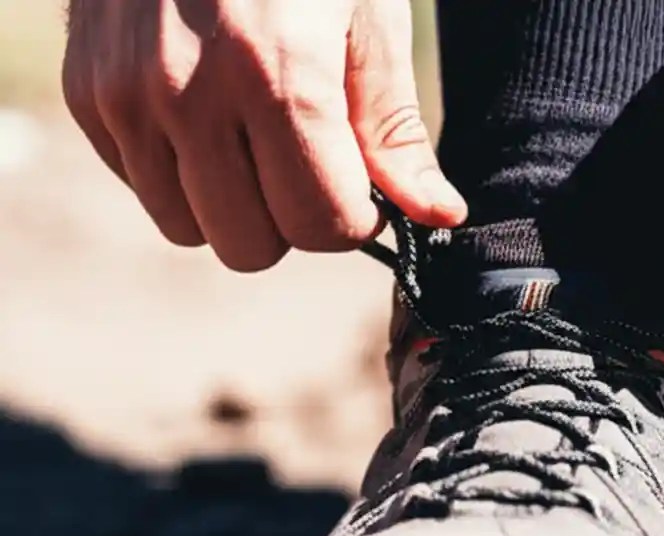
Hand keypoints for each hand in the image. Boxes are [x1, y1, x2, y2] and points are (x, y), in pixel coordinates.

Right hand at [62, 0, 465, 271]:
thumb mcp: (369, 23)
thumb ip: (395, 131)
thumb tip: (438, 218)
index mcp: (278, 76)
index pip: (319, 225)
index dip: (352, 219)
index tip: (360, 188)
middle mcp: (190, 93)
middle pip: (249, 246)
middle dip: (291, 219)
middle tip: (307, 163)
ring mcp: (126, 93)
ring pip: (188, 228)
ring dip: (232, 202)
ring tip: (254, 136)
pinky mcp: (88, 91)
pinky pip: (141, 185)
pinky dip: (180, 170)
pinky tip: (207, 113)